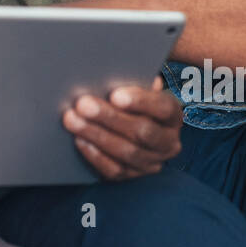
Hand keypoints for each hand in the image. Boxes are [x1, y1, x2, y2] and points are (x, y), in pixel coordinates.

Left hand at [62, 80, 182, 180]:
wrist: (130, 129)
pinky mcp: (133, 176)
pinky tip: (79, 140)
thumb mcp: (137, 89)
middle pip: (142, 132)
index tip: (115, 94)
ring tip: (72, 120)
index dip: (141, 102)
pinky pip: (116, 171)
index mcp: (173, 116)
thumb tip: (123, 70)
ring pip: (127, 152)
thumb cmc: (131, 102)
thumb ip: (134, 80)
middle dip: (110, 117)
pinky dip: (96, 155)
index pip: (164, 108)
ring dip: (96, 135)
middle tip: (83, 104)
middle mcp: (168, 142)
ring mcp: (152, 162)